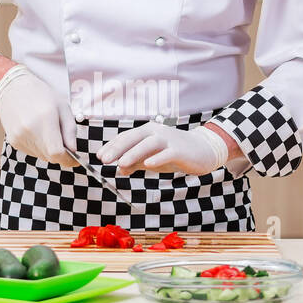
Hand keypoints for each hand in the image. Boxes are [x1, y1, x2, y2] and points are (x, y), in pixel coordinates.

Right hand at [0, 66, 76, 165]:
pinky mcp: (13, 141)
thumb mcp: (62, 106)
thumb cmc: (41, 94)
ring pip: (41, 156)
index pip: (57, 152)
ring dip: (49, 150)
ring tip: (47, 131)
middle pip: (50, 157)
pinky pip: (32, 152)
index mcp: (45, 118)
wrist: (12, 89)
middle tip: (63, 141)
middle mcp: (30, 130)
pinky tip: (37, 131)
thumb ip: (70, 130)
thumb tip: (73, 150)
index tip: (75, 159)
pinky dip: (39, 147)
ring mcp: (19, 137)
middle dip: (60, 154)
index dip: (68, 160)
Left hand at [98, 122, 228, 176]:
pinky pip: (167, 153)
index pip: (126, 137)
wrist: (204, 150)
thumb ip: (136, 162)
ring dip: (134, 153)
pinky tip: (148, 165)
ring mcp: (169, 140)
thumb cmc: (175, 153)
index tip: (99, 156)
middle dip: (117, 148)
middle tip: (103, 160)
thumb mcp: (152, 158)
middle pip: (134, 137)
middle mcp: (156, 132)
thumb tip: (119, 169)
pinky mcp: (180, 150)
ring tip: (121, 163)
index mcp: (147, 133)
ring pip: (149, 144)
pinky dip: (158, 158)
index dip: (112, 146)